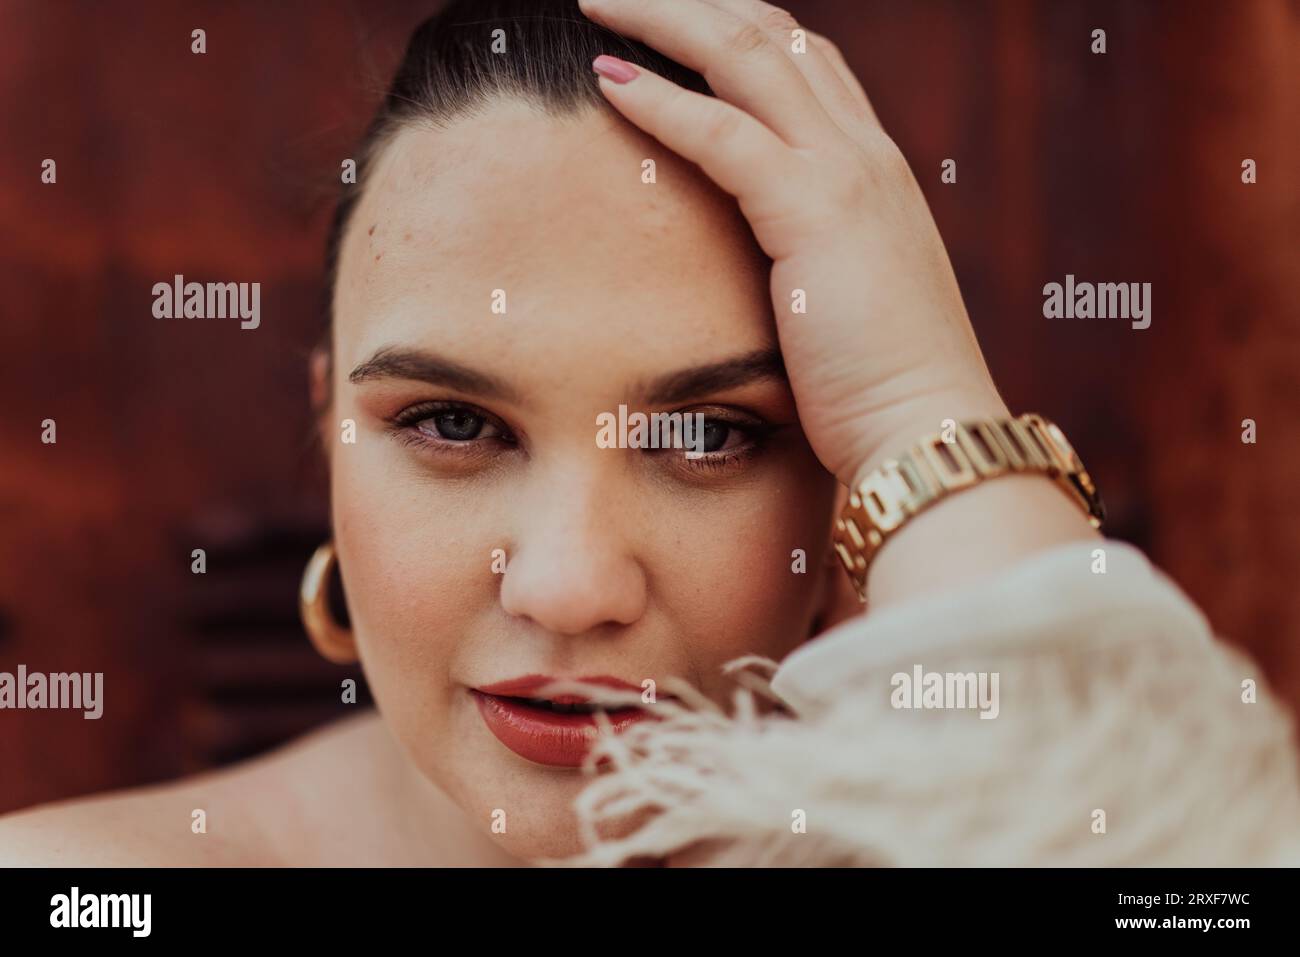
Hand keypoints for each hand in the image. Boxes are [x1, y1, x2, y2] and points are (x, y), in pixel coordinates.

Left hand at [579, 0, 1008, 486]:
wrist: (927, 431)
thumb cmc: (882, 388)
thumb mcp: (848, 301)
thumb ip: (815, 259)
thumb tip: (769, 269)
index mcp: (875, 172)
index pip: (804, 63)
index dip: (736, 29)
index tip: (674, 20)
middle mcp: (865, 154)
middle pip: (773, 35)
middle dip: (694, 2)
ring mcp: (846, 175)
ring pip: (746, 56)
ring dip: (666, 18)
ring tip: (597, 2)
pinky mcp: (815, 214)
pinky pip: (723, 134)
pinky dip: (660, 100)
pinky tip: (607, 80)